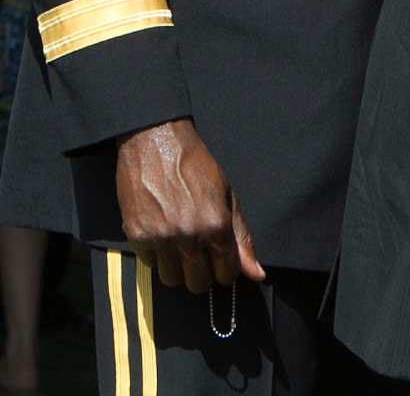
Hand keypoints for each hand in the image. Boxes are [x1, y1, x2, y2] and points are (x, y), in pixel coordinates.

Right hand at [114, 119, 263, 294]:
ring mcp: (160, 238)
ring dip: (178, 268)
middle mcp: (188, 236)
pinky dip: (156, 256)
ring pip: (171, 279)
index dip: (226, 271)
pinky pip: (149, 264)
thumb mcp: (228, 196)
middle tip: (201, 257)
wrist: (156, 143)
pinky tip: (162, 235)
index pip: (226, 273)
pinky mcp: (136, 235)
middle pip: (197, 284)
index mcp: (216, 226)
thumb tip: (257, 274)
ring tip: (180, 246)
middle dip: (202, 274)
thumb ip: (242, 237)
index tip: (222, 264)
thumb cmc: (196, 166)